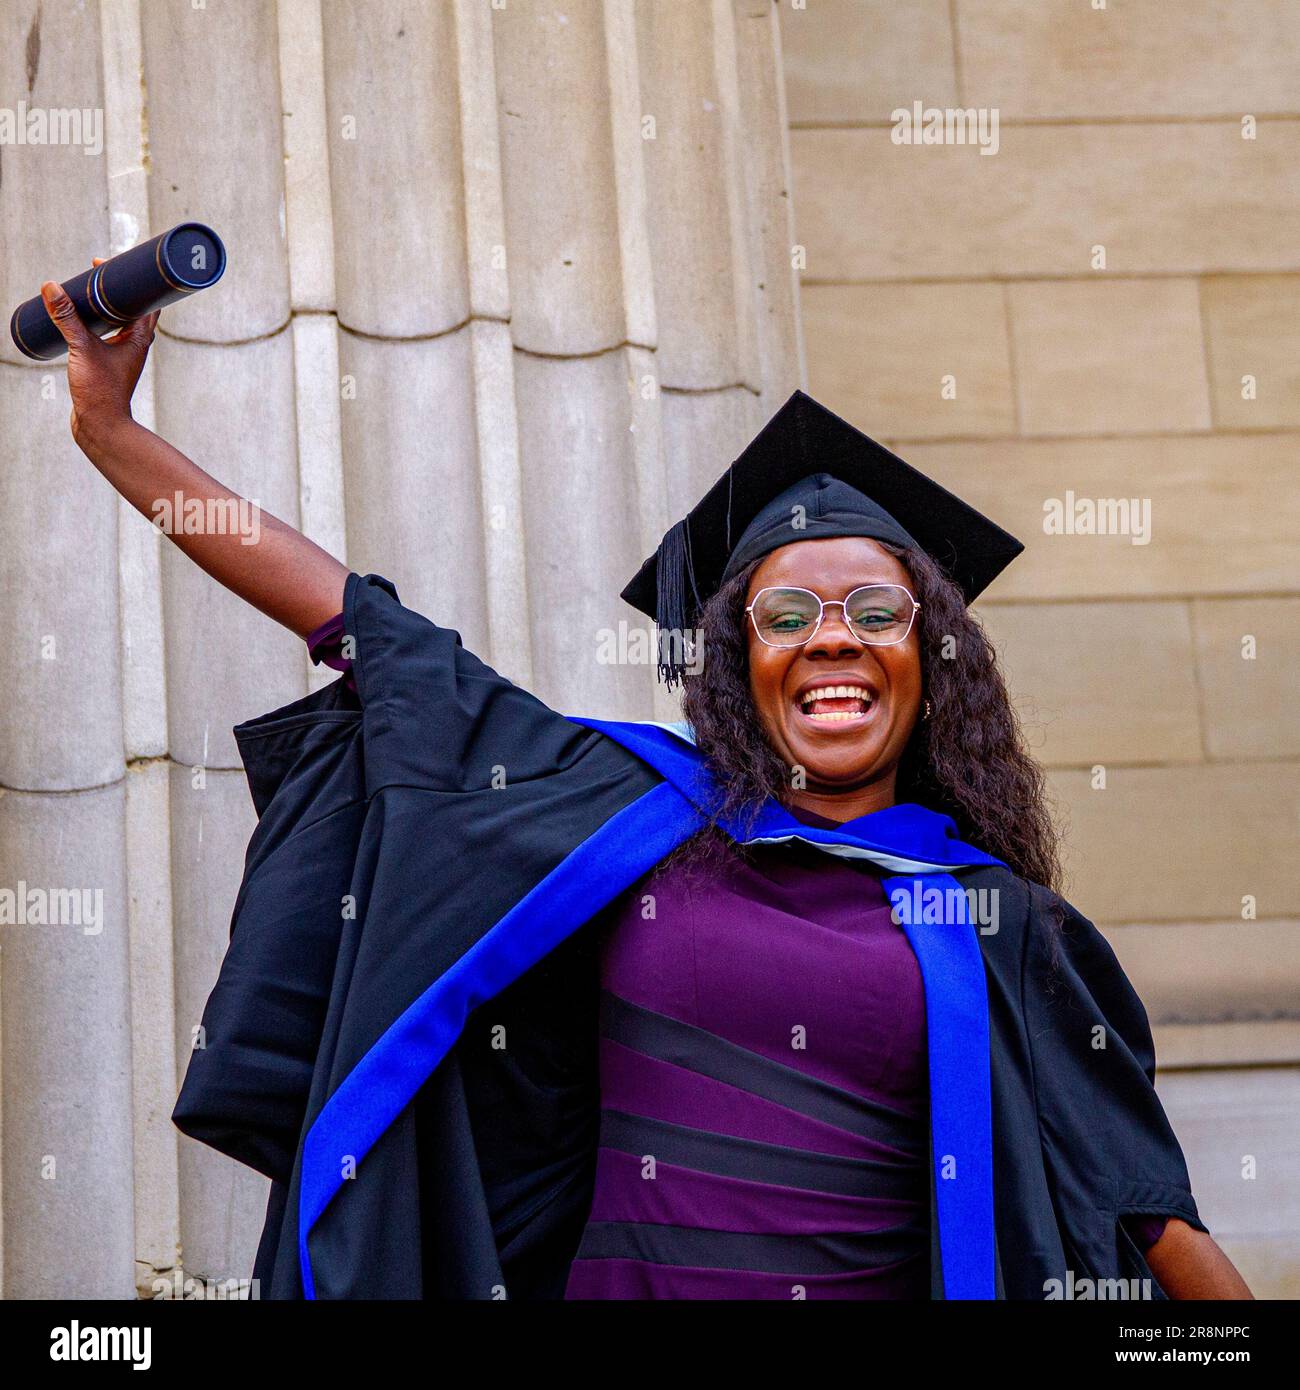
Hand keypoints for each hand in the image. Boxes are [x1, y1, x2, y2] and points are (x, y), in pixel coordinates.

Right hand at [40, 257, 159, 445]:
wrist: (101, 425)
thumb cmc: (100, 391)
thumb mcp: (81, 348)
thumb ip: (67, 318)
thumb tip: (52, 287)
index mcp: (139, 338)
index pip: (145, 299)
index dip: (130, 279)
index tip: (107, 263)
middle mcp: (136, 345)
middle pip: (132, 308)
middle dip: (114, 289)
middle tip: (93, 273)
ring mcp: (124, 355)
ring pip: (118, 322)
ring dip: (105, 306)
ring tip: (84, 292)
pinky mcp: (110, 364)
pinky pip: (106, 335)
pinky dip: (96, 323)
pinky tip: (80, 321)